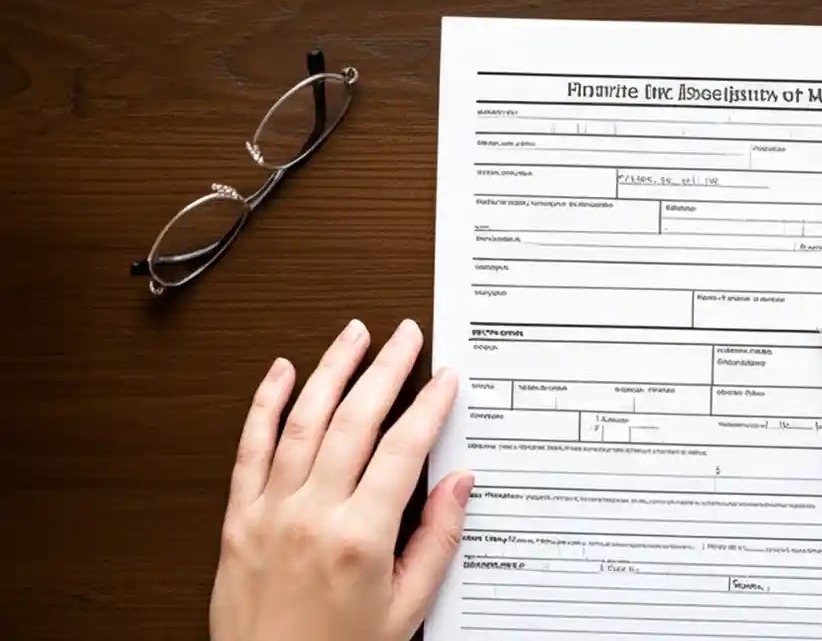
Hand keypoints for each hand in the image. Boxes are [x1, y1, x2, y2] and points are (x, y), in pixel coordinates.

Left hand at [210, 319, 472, 640]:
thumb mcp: (407, 608)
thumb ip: (438, 539)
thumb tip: (460, 483)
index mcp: (360, 538)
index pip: (404, 449)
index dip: (429, 405)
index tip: (445, 380)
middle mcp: (312, 515)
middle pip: (355, 419)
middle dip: (386, 368)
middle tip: (405, 336)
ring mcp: (271, 512)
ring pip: (303, 419)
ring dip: (330, 369)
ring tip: (352, 335)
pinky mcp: (238, 518)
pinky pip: (250, 448)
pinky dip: (264, 404)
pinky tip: (280, 372)